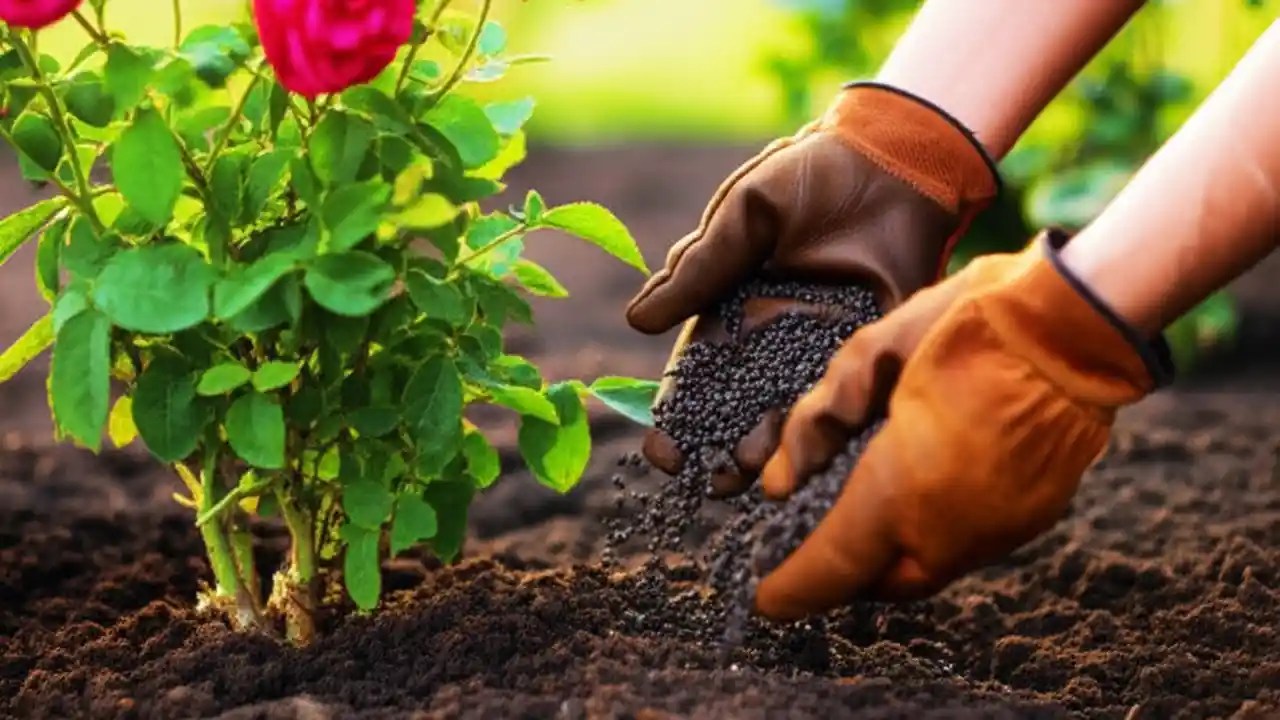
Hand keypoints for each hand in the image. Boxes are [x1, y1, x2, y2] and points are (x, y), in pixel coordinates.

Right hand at [628, 83, 999, 493]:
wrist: (894, 158)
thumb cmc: (811, 174)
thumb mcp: (745, 213)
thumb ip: (699, 267)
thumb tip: (637, 320)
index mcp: (733, 306)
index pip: (696, 373)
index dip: (677, 415)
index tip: (662, 453)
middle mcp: (773, 336)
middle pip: (738, 405)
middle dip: (720, 448)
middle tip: (707, 483)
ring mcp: (822, 345)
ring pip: (787, 409)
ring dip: (768, 448)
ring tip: (751, 483)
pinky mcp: (870, 345)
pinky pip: (843, 393)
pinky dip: (826, 426)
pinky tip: (808, 456)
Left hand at [753, 229, 1173, 620]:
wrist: (1077, 325)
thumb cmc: (968, 328)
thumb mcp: (872, 356)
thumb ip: (818, 421)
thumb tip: (777, 483)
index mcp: (901, 487)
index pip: (836, 562)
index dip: (798, 588)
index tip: (767, 603)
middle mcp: (949, 529)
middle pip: (882, 583)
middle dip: (842, 579)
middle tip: (813, 564)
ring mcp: (996, 531)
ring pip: (927, 572)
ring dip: (890, 561)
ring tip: (863, 537)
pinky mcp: (1029, 521)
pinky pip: (967, 550)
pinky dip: (934, 539)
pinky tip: (925, 506)